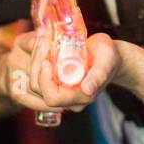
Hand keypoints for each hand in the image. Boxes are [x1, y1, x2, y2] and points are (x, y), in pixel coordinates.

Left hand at [3, 29, 121, 113]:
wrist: (109, 56)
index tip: (46, 61)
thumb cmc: (109, 57)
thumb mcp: (106, 61)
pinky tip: (43, 48)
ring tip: (42, 44)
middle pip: (40, 92)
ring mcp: (63, 93)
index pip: (52, 98)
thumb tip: (87, 89)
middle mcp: (70, 100)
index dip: (44, 82)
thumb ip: (99, 75)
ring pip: (36, 85)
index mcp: (82, 97)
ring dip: (34, 63)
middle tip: (41, 46)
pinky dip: (37, 63)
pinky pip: (39, 78)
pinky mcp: (58, 85)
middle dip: (35, 68)